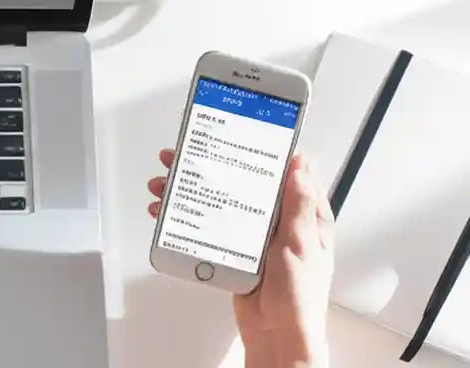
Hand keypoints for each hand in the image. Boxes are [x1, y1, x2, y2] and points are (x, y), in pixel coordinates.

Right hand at [148, 150, 333, 367]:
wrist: (277, 334)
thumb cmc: (299, 297)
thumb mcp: (301, 244)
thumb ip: (298, 205)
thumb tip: (300, 165)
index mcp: (304, 215)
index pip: (284, 171)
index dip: (260, 150)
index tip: (236, 134)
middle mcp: (279, 221)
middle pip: (242, 182)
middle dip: (209, 167)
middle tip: (182, 156)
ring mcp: (255, 235)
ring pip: (221, 201)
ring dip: (191, 190)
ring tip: (165, 184)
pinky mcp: (236, 250)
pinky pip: (211, 226)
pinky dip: (189, 217)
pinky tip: (170, 212)